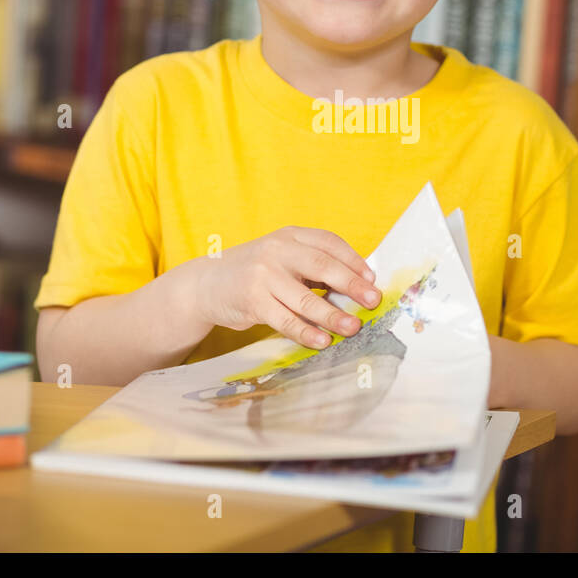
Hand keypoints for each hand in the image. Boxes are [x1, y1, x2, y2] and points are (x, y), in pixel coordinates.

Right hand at [191, 226, 381, 348]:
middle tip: (372, 301)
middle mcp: (277, 251)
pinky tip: (323, 341)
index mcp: (289, 236)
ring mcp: (263, 275)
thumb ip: (310, 265)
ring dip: (333, 315)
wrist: (205, 284)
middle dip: (352, 285)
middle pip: (322, 266)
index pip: (328, 243)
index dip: (353, 260)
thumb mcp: (280, 257)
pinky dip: (306, 332)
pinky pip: (286, 320)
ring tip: (353, 327)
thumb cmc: (253, 273)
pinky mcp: (252, 301)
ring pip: (305, 299)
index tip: (371, 279)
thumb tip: (355, 286)